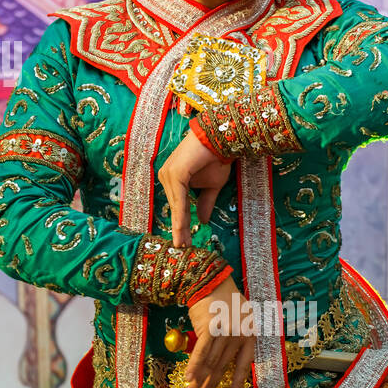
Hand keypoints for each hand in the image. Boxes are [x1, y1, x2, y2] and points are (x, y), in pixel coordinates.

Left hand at [157, 130, 232, 246]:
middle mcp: (166, 175)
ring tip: (183, 242)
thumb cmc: (216, 159)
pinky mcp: (175, 173)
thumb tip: (202, 221)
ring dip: (180, 225)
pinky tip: (182, 227)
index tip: (184, 242)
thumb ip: (204, 203)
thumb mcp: (211, 186)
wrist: (221, 140)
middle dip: (179, 228)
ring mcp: (168, 173)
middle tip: (182, 247)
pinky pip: (179, 198)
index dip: (181, 223)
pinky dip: (181, 213)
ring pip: (176, 205)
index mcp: (172, 179)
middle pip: (174, 207)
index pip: (177, 205)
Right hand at [182, 276, 254, 387]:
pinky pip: (200, 352)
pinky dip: (193, 366)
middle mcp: (239, 337)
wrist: (212, 281)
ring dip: (200, 380)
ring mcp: (224, 333)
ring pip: (211, 362)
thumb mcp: (241, 318)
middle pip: (222, 366)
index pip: (244, 366)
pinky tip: (188, 378)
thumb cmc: (226, 299)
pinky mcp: (209, 329)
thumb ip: (238, 339)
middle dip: (211, 385)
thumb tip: (226, 361)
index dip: (237, 384)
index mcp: (250, 336)